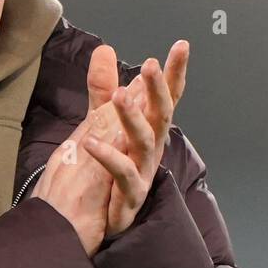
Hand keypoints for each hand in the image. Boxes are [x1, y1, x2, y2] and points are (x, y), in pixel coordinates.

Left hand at [82, 40, 188, 239]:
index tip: (180, 46)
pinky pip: (122, 174)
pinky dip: (108, 157)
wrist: (87, 221)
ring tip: (120, 95)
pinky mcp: (128, 196)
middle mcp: (149, 150)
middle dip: (158, 90)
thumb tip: (105, 50)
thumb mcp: (99, 122)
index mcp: (147, 131)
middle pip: (161, 115)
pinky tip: (91, 142)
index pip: (164, 98)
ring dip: (133, 117)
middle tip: (150, 65)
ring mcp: (142, 173)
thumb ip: (102, 88)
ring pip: (144, 142)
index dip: (174, 73)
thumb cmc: (101, 171)